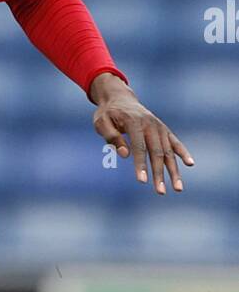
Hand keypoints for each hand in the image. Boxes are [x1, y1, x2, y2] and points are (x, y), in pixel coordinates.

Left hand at [90, 73, 192, 194]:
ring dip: (173, 171)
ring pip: (168, 152)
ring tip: (178, 189)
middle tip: (160, 192)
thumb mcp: (101, 122)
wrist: (120, 99)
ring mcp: (160, 127)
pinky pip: (175, 142)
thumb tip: (126, 155)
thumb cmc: (108, 114)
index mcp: (134, 123)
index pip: (139, 147)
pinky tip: (190, 164)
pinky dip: (183, 153)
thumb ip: (112, 137)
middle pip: (157, 152)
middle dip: (159, 174)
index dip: (141, 165)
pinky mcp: (164, 130)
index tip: (142, 181)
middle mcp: (151, 125)